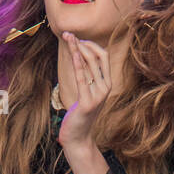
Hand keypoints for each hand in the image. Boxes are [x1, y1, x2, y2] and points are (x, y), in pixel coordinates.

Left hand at [57, 32, 110, 150]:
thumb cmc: (80, 116)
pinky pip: (82, 78)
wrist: (78, 139)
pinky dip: (77, 64)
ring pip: (89, 65)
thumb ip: (87, 78)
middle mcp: (105, 89)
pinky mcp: (87, 103)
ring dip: (76, 49)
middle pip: (97, 57)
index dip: (92, 45)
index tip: (78, 39)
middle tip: (68, 34)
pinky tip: (72, 53)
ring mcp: (98, 96)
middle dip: (82, 43)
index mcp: (106, 85)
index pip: (104, 57)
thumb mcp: (86, 93)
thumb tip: (79, 57)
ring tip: (67, 38)